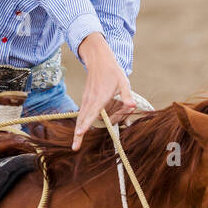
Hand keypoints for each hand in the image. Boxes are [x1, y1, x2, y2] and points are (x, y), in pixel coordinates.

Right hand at [73, 32, 135, 150]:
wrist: (99, 60)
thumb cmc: (113, 71)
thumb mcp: (123, 81)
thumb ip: (126, 95)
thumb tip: (132, 105)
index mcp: (100, 97)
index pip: (92, 113)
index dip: (86, 124)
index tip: (80, 132)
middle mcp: (91, 100)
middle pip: (82, 120)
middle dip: (78, 134)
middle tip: (75, 147)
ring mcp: (86, 100)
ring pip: (80, 118)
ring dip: (77, 131)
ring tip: (75, 144)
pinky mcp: (85, 99)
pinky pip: (81, 114)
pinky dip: (79, 123)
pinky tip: (79, 131)